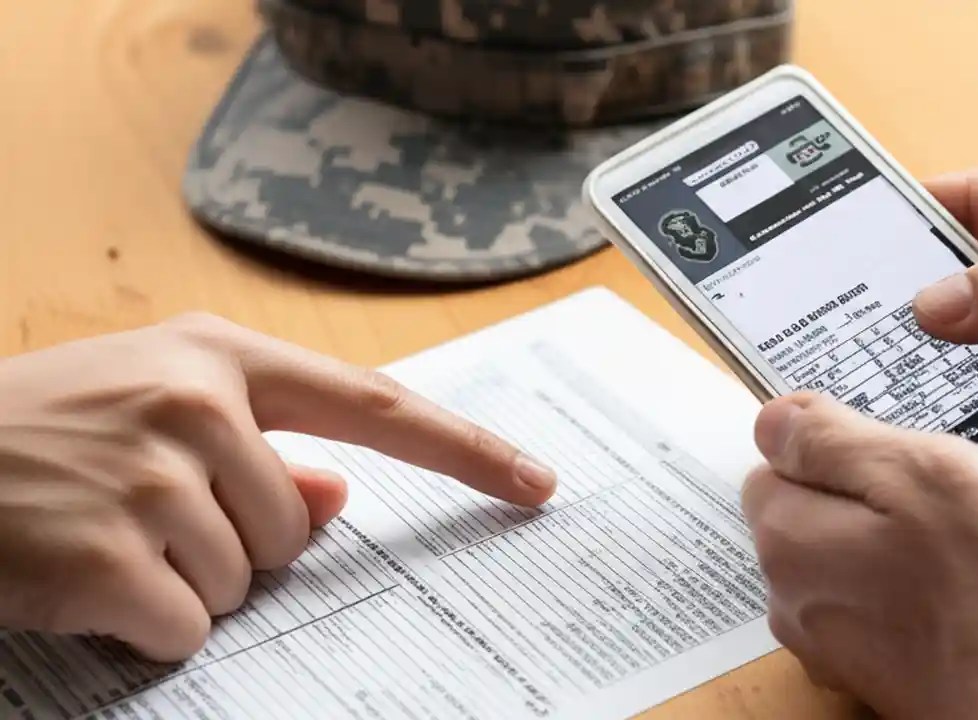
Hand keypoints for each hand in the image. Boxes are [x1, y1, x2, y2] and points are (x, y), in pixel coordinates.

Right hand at [0, 314, 556, 660]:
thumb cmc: (35, 434)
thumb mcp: (151, 406)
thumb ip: (258, 444)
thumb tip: (335, 494)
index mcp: (219, 357)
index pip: (377, 407)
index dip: (465, 450)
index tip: (534, 481)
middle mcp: (196, 404)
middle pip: (299, 530)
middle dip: (238, 546)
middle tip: (142, 513)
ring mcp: (152, 478)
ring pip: (245, 583)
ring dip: (184, 583)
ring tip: (104, 534)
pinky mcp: (107, 555)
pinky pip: (187, 628)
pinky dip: (144, 626)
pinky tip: (83, 580)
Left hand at [743, 394, 977, 718]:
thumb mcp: (923, 474)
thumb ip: (835, 441)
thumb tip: (775, 419)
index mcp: (790, 541)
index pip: (779, 463)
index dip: (846, 448)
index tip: (909, 456)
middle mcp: (798, 602)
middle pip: (834, 512)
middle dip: (905, 497)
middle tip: (977, 498)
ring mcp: (842, 646)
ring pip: (890, 560)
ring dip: (956, 545)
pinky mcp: (892, 678)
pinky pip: (924, 610)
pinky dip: (973, 595)